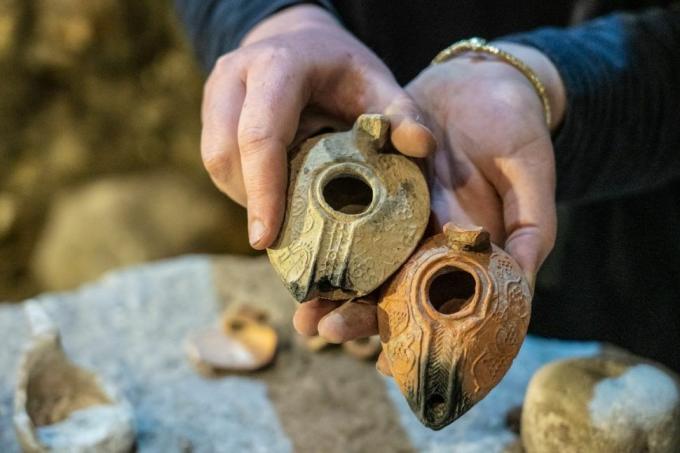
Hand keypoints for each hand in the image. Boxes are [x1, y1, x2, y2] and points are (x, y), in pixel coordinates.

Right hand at [201, 4, 434, 248]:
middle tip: (280, 238)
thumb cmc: (343, 69)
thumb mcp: (379, 83)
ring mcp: (217, 90)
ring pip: (215, 161)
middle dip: (252, 202)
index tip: (265, 239)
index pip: (260, 135)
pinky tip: (273, 193)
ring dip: (246, 196)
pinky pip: (216, 159)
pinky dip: (243, 185)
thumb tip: (421, 147)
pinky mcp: (210, 109)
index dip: (263, 191)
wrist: (304, 41)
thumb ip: (402, 113)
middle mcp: (237, 74)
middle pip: (226, 153)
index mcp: (278, 66)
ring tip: (282, 213)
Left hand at [293, 43, 566, 375]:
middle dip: (357, 313)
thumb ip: (534, 227)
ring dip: (332, 286)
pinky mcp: (370, 183)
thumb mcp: (533, 174)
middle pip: (391, 287)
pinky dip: (323, 234)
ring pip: (362, 259)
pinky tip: (297, 253)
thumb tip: (525, 281)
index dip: (413, 333)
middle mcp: (424, 239)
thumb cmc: (517, 130)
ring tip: (302, 311)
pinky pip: (345, 212)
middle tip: (323, 330)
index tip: (382, 360)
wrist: (482, 82)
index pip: (438, 300)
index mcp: (461, 249)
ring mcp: (394, 213)